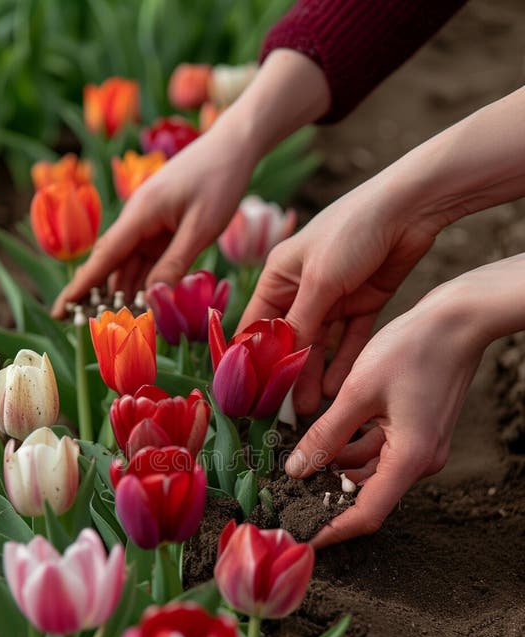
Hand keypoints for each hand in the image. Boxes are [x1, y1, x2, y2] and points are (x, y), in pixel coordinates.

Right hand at [51, 127, 254, 316]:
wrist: (233, 146)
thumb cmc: (220, 181)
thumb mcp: (201, 227)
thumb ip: (174, 263)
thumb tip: (151, 298)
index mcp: (140, 214)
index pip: (103, 258)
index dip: (81, 286)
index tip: (59, 309)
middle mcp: (137, 219)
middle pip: (109, 263)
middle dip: (92, 294)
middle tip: (75, 324)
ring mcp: (149, 222)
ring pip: (128, 263)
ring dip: (119, 291)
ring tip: (109, 323)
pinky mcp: (162, 226)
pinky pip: (146, 258)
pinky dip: (141, 280)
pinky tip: (138, 302)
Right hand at [238, 179, 442, 412]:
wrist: (409, 208)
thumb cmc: (353, 231)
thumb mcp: (319, 280)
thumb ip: (300, 323)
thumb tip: (281, 362)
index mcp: (280, 274)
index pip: (257, 322)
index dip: (251, 355)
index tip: (248, 388)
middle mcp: (303, 287)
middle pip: (289, 338)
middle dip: (287, 372)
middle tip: (282, 407)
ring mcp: (335, 296)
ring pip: (320, 343)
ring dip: (315, 372)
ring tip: (310, 405)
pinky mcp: (364, 301)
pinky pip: (350, 339)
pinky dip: (344, 360)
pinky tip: (338, 386)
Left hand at [284, 273, 490, 546]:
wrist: (458, 320)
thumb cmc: (412, 349)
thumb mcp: (358, 392)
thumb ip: (326, 434)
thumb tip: (296, 470)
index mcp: (409, 459)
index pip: (366, 514)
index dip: (331, 530)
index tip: (301, 536)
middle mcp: (420, 461)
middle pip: (368, 495)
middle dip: (328, 498)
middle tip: (288, 497)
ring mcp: (422, 447)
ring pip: (371, 472)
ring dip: (337, 471)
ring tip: (298, 466)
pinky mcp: (419, 432)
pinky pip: (381, 452)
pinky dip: (352, 451)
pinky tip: (325, 440)